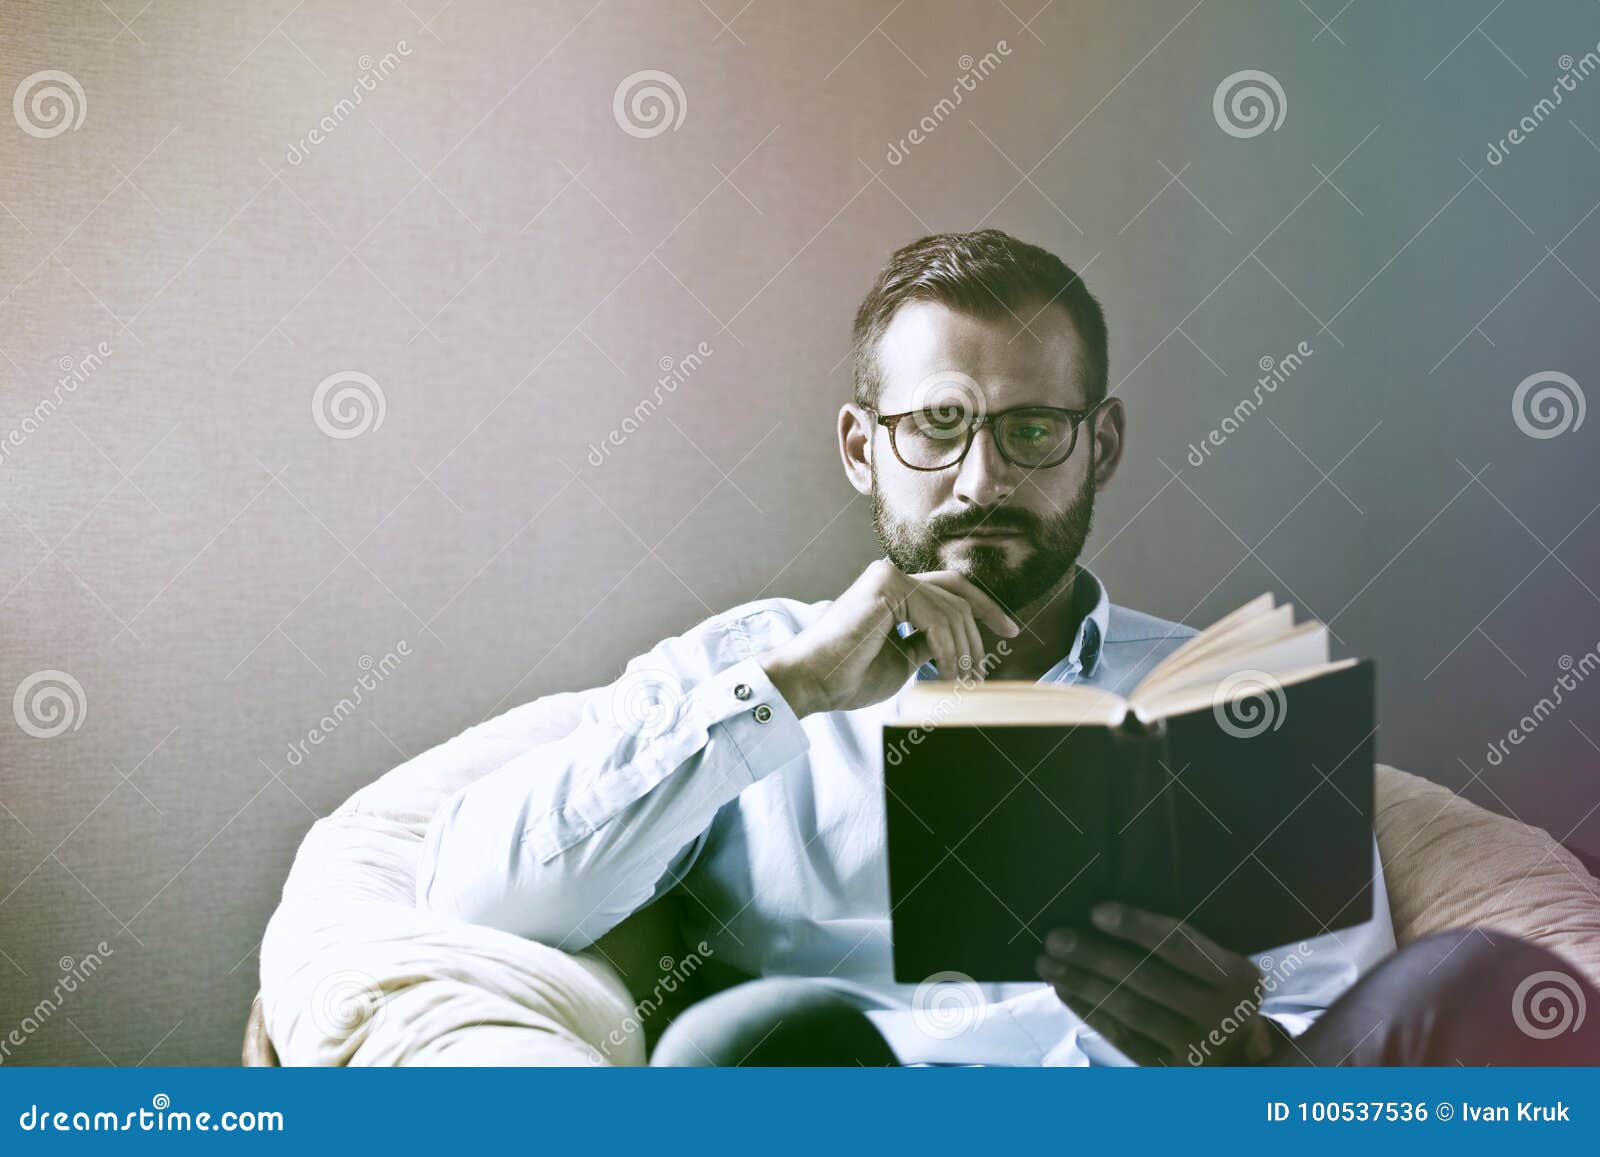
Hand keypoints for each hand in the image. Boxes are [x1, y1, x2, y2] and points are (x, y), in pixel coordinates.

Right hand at [760, 558, 1018, 717]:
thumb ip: (927, 644)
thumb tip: (957, 646)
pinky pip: (936, 617)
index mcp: (893, 590)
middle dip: (982, 630)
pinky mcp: (886, 587)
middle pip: (958, 594)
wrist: (811, 681)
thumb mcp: (902, 659)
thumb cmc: (847, 676)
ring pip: (951, 610)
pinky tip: (947, 673)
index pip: (951, 590)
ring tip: (961, 682)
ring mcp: (888, 577)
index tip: (1009, 632)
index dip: (985, 608)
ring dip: (963, 651)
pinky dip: (949, 649)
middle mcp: (890, 576)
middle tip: (987, 669)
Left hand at [1035, 901, 1279, 1065]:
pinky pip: (1121, 1037)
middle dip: (1095, 956)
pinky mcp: (1170, 1071)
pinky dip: (1089, 1011)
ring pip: (1129, 1010)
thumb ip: (1187, 946)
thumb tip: (1110, 913)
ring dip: (1082, 983)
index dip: (1136, 927)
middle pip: (1147, 978)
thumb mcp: (1223, 968)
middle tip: (1056, 938)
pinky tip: (1064, 990)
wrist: (1244, 1059)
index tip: (1096, 911)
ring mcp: (1196, 1048)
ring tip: (1048, 962)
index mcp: (1237, 977)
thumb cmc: (1218, 995)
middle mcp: (1221, 1014)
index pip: (1180, 944)